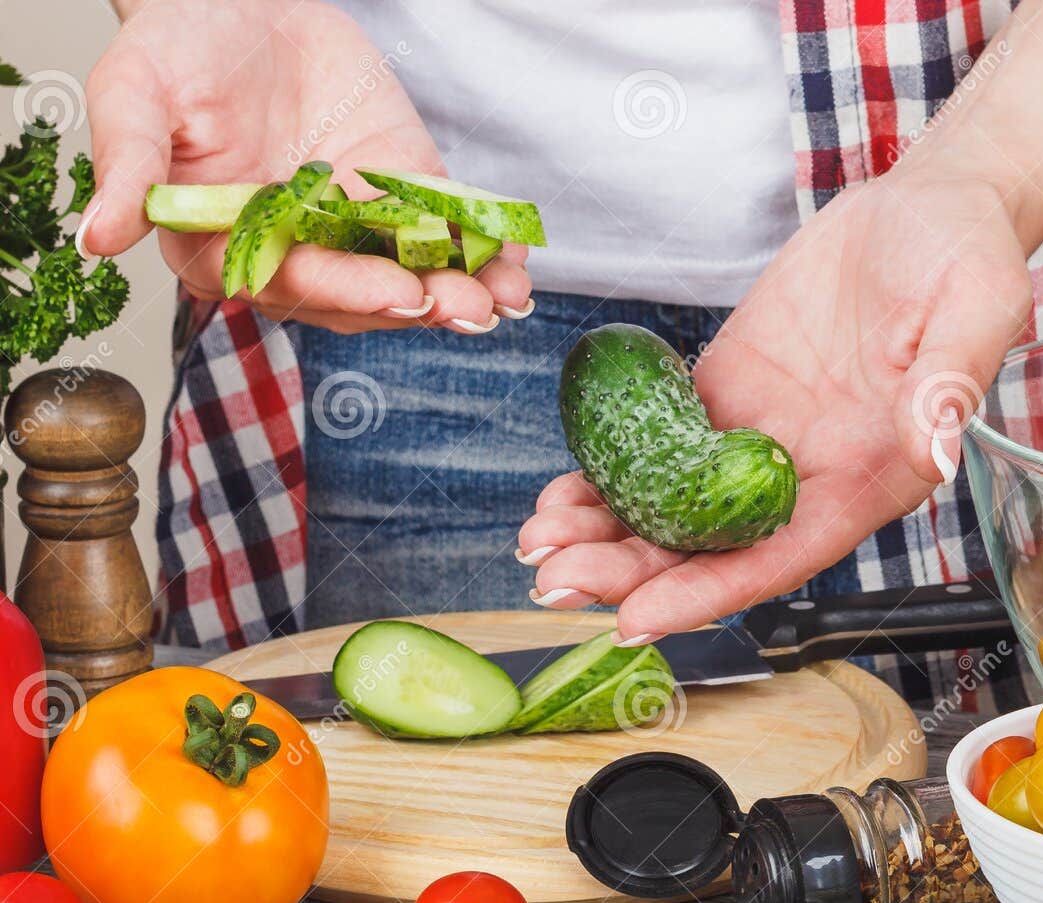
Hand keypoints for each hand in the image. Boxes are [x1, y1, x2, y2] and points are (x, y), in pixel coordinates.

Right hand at [80, 0, 531, 332]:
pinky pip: (446, 232)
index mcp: (226, 245)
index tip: (399, 292)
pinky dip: (485, 248)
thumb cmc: (176, 48)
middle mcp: (295, 250)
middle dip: (421, 302)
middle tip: (471, 307)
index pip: (291, 283)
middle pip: (363, 292)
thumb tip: (96, 241)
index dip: (347, 290)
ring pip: (412, 273)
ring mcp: (353, 227)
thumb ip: (128, 167)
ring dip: (463, 291)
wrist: (239, 0)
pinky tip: (520, 262)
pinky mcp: (399, 193)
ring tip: (508, 297)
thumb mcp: (135, 93)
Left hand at [520, 170, 1032, 638]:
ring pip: (676, 506)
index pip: (778, 557)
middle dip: (631, 572)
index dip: (705, 592)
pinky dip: (614, 470)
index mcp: (868, 476)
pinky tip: (563, 490)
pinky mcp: (730, 390)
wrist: (930, 205)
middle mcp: (808, 472)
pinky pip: (663, 445)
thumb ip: (950, 382)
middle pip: (709, 547)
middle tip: (553, 581)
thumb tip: (932, 447)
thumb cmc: (966, 256)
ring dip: (609, 533)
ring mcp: (762, 435)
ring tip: (538, 540)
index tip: (636, 619)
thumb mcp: (976, 307)